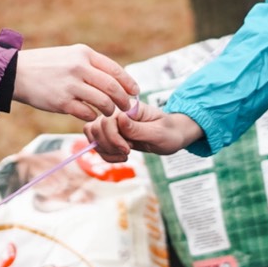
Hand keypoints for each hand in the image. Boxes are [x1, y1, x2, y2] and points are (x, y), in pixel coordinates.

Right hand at [11, 44, 138, 120]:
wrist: (16, 73)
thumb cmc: (45, 65)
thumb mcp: (69, 55)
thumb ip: (90, 64)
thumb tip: (114, 79)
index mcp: (83, 54)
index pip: (115, 69)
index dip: (128, 83)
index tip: (135, 91)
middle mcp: (79, 67)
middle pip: (113, 87)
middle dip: (124, 100)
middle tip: (127, 107)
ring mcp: (71, 85)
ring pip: (103, 102)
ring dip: (109, 110)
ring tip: (108, 112)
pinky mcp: (62, 102)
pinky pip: (87, 113)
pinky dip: (92, 116)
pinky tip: (90, 115)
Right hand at [83, 109, 202, 162]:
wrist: (174, 136)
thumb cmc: (170, 132)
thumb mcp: (158, 133)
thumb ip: (138, 128)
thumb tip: (120, 119)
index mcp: (129, 108)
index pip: (108, 119)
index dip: (114, 137)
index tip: (128, 150)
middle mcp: (118, 113)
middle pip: (96, 127)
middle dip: (109, 145)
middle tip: (127, 152)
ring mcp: (114, 123)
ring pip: (93, 135)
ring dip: (105, 151)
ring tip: (123, 156)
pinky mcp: (113, 134)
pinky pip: (98, 143)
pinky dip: (106, 155)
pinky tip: (120, 158)